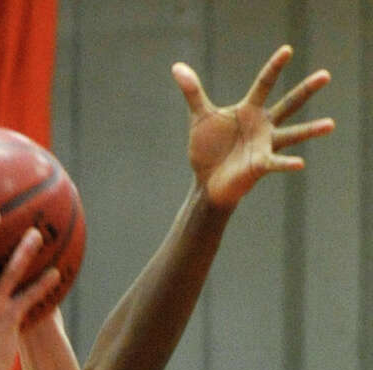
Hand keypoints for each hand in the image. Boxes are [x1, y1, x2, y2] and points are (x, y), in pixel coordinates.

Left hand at [173, 44, 333, 211]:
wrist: (206, 182)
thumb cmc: (207, 150)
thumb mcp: (200, 117)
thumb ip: (192, 92)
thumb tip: (177, 67)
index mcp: (250, 110)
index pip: (264, 83)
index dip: (274, 67)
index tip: (287, 50)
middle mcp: (263, 125)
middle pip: (288, 103)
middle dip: (306, 89)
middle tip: (326, 75)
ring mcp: (265, 145)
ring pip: (293, 134)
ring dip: (311, 130)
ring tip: (330, 124)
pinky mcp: (260, 165)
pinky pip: (276, 162)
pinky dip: (287, 164)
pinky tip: (300, 164)